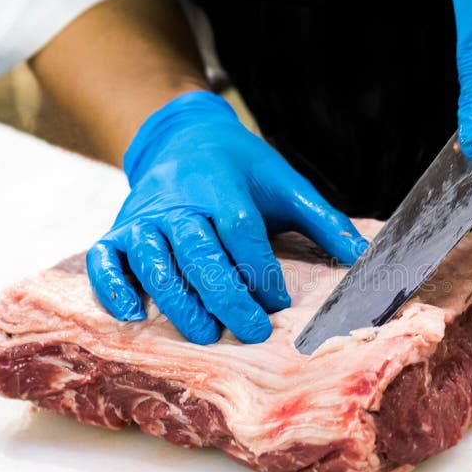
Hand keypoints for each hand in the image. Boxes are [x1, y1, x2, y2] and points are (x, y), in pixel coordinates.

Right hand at [87, 91, 367, 344]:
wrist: (185, 138)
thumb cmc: (241, 169)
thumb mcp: (284, 184)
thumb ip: (322, 220)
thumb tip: (364, 258)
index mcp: (221, 185)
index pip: (239, 229)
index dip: (259, 269)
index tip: (279, 304)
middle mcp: (178, 201)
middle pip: (198, 250)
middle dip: (224, 294)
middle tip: (250, 331)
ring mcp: (144, 217)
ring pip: (153, 260)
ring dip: (176, 298)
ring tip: (203, 333)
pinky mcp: (119, 230)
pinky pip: (106, 260)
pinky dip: (111, 286)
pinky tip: (130, 314)